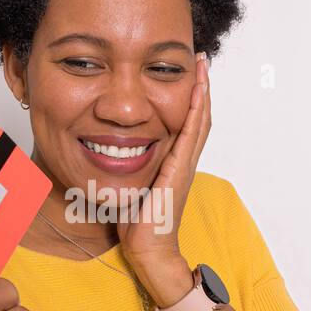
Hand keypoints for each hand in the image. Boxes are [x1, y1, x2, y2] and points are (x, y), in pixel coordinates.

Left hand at [117, 50, 210, 276]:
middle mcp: (183, 161)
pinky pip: (190, 133)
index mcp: (173, 163)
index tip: (187, 73)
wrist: (149, 251)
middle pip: (198, 115)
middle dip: (199, 86)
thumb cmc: (138, 225)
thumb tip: (109, 153)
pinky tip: (195, 90)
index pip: (186, 122)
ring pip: (199, 119)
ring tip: (201, 65)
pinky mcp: (179, 170)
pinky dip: (195, 110)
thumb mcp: (131, 186)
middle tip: (200, 59)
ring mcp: (184, 165)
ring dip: (201, 90)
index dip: (189, 98)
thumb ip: (127, 168)